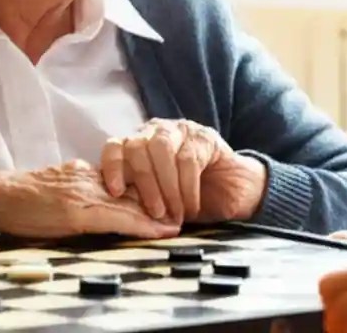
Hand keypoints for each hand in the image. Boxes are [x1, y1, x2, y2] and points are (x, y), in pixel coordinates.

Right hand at [0, 160, 181, 238]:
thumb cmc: (19, 198)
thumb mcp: (55, 188)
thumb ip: (76, 191)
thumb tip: (91, 200)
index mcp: (85, 174)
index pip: (124, 180)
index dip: (148, 189)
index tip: (167, 198)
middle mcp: (91, 179)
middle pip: (135, 188)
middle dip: (161, 198)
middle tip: (184, 209)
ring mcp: (86, 194)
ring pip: (132, 203)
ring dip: (158, 215)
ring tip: (179, 223)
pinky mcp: (79, 211)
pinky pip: (118, 218)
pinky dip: (142, 225)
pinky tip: (158, 231)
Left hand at [101, 118, 267, 223]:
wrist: (234, 193)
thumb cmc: (188, 200)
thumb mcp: (158, 200)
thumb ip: (139, 198)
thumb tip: (116, 216)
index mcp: (137, 146)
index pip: (114, 146)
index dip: (112, 167)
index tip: (116, 191)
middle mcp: (155, 131)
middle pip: (137, 147)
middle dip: (145, 183)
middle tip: (156, 213)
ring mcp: (180, 130)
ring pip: (161, 149)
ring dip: (167, 186)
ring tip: (175, 214)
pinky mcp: (204, 137)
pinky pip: (188, 159)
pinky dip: (187, 188)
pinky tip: (191, 206)